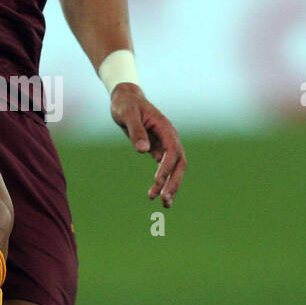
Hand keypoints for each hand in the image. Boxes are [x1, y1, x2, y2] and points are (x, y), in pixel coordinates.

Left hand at [109, 83, 186, 207]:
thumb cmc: (126, 105)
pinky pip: (165, 169)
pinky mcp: (159, 150)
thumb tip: (143, 151)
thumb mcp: (127, 115)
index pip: (171, 150)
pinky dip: (163, 182)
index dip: (166, 166)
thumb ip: (136, 131)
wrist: (126, 100)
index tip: (156, 181)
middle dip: (174, 182)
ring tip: (164, 204)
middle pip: (179, 164)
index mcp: (165, 128)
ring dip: (171, 186)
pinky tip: (156, 195)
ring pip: (174, 169)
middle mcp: (170, 138)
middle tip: (164, 200)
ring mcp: (166, 145)